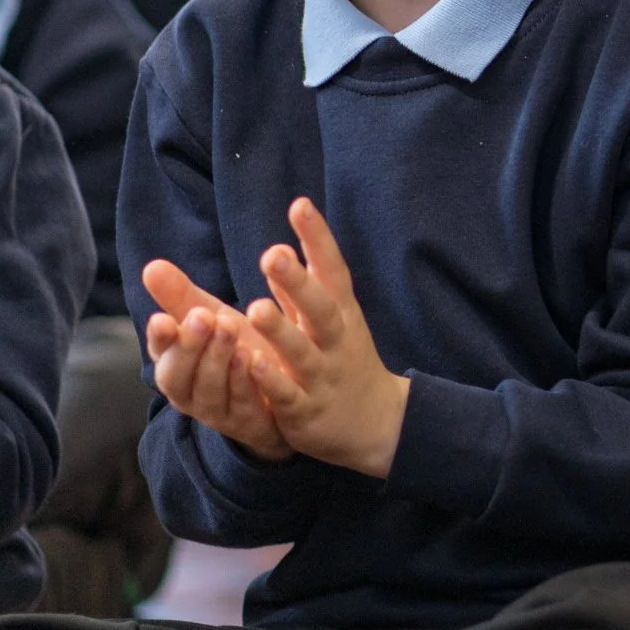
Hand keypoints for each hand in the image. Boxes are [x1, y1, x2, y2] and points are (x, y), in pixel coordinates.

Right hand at [141, 260, 290, 461]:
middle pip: (180, 377)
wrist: (283, 393)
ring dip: (218, 359)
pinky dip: (247, 382)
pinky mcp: (252, 424)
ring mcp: (221, 413)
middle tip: (203, 316)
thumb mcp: (211, 320)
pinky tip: (255, 355)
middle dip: (190, 346)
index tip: (162, 319)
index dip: (160, 341)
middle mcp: (192, 394)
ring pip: (212, 391)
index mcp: (177, 368)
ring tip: (230, 328)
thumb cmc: (237, 349)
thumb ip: (182, 297)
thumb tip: (151, 266)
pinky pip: (246, 405)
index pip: (160, 356)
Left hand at [244, 198, 410, 478]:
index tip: (300, 205)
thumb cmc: (344, 359)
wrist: (377, 423)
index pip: (333, 270)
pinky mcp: (306, 410)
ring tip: (255, 309)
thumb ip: (303, 287)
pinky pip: (288, 395)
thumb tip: (280, 245)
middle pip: (320, 308)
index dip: (318, 239)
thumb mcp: (333, 320)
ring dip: (280, 332)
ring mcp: (323, 376)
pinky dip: (271, 381)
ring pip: (301, 352)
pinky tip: (251, 364)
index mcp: (341, 313)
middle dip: (298, 282)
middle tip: (272, 254)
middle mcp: (335, 340)